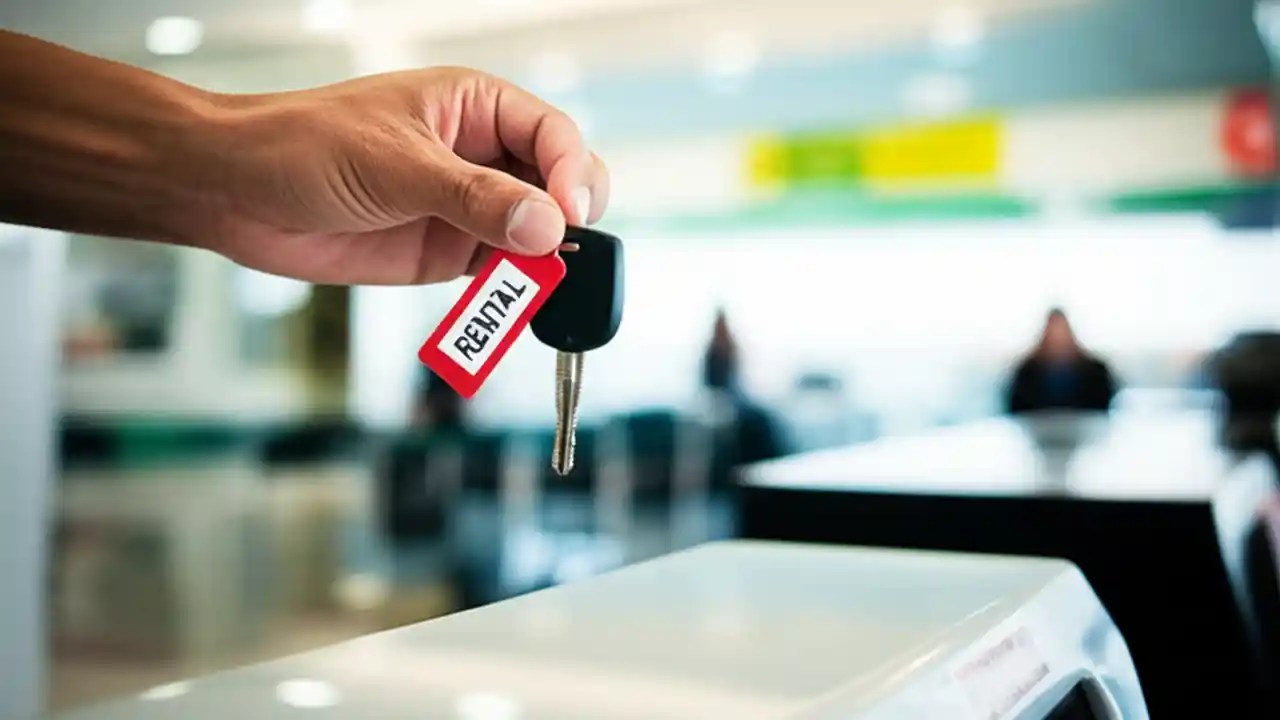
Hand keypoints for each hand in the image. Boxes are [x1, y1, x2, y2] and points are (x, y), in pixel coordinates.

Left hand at [204, 67, 609, 284]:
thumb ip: (475, 197)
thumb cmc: (302, 145)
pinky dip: (513, 292)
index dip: (572, 174)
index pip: (553, 135)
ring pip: (536, 236)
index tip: (571, 215)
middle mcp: (480, 155)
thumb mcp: (396, 164)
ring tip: (532, 286)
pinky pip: (499, 275)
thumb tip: (547, 227)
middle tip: (559, 253)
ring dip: (543, 265)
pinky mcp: (447, 252)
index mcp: (475, 107)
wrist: (236, 193)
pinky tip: (510, 303)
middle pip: (558, 187)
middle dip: (569, 221)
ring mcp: (466, 207)